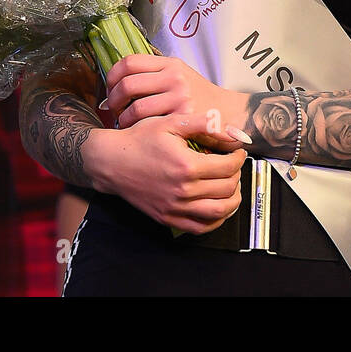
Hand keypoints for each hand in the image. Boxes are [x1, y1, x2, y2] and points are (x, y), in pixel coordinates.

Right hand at [83, 115, 246, 233]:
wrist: (112, 162)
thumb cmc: (141, 139)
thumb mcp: (172, 123)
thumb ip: (205, 125)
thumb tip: (236, 133)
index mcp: (187, 166)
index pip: (228, 167)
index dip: (239, 158)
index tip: (237, 152)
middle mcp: (183, 190)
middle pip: (227, 189)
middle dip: (237, 175)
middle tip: (233, 166)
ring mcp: (175, 208)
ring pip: (219, 212)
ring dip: (233, 200)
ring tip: (232, 186)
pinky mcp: (167, 218)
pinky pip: (200, 227)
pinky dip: (216, 220)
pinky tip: (218, 206)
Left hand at [103, 53, 250, 146]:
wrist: (229, 114)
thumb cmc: (200, 98)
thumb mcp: (181, 76)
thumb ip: (156, 73)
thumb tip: (119, 78)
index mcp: (171, 64)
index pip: (129, 62)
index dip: (112, 76)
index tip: (110, 88)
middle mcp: (174, 77)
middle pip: (127, 84)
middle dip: (113, 99)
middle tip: (112, 109)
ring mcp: (179, 97)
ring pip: (135, 107)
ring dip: (122, 118)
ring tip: (123, 123)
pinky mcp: (182, 118)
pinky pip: (148, 123)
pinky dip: (136, 129)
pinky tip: (137, 131)